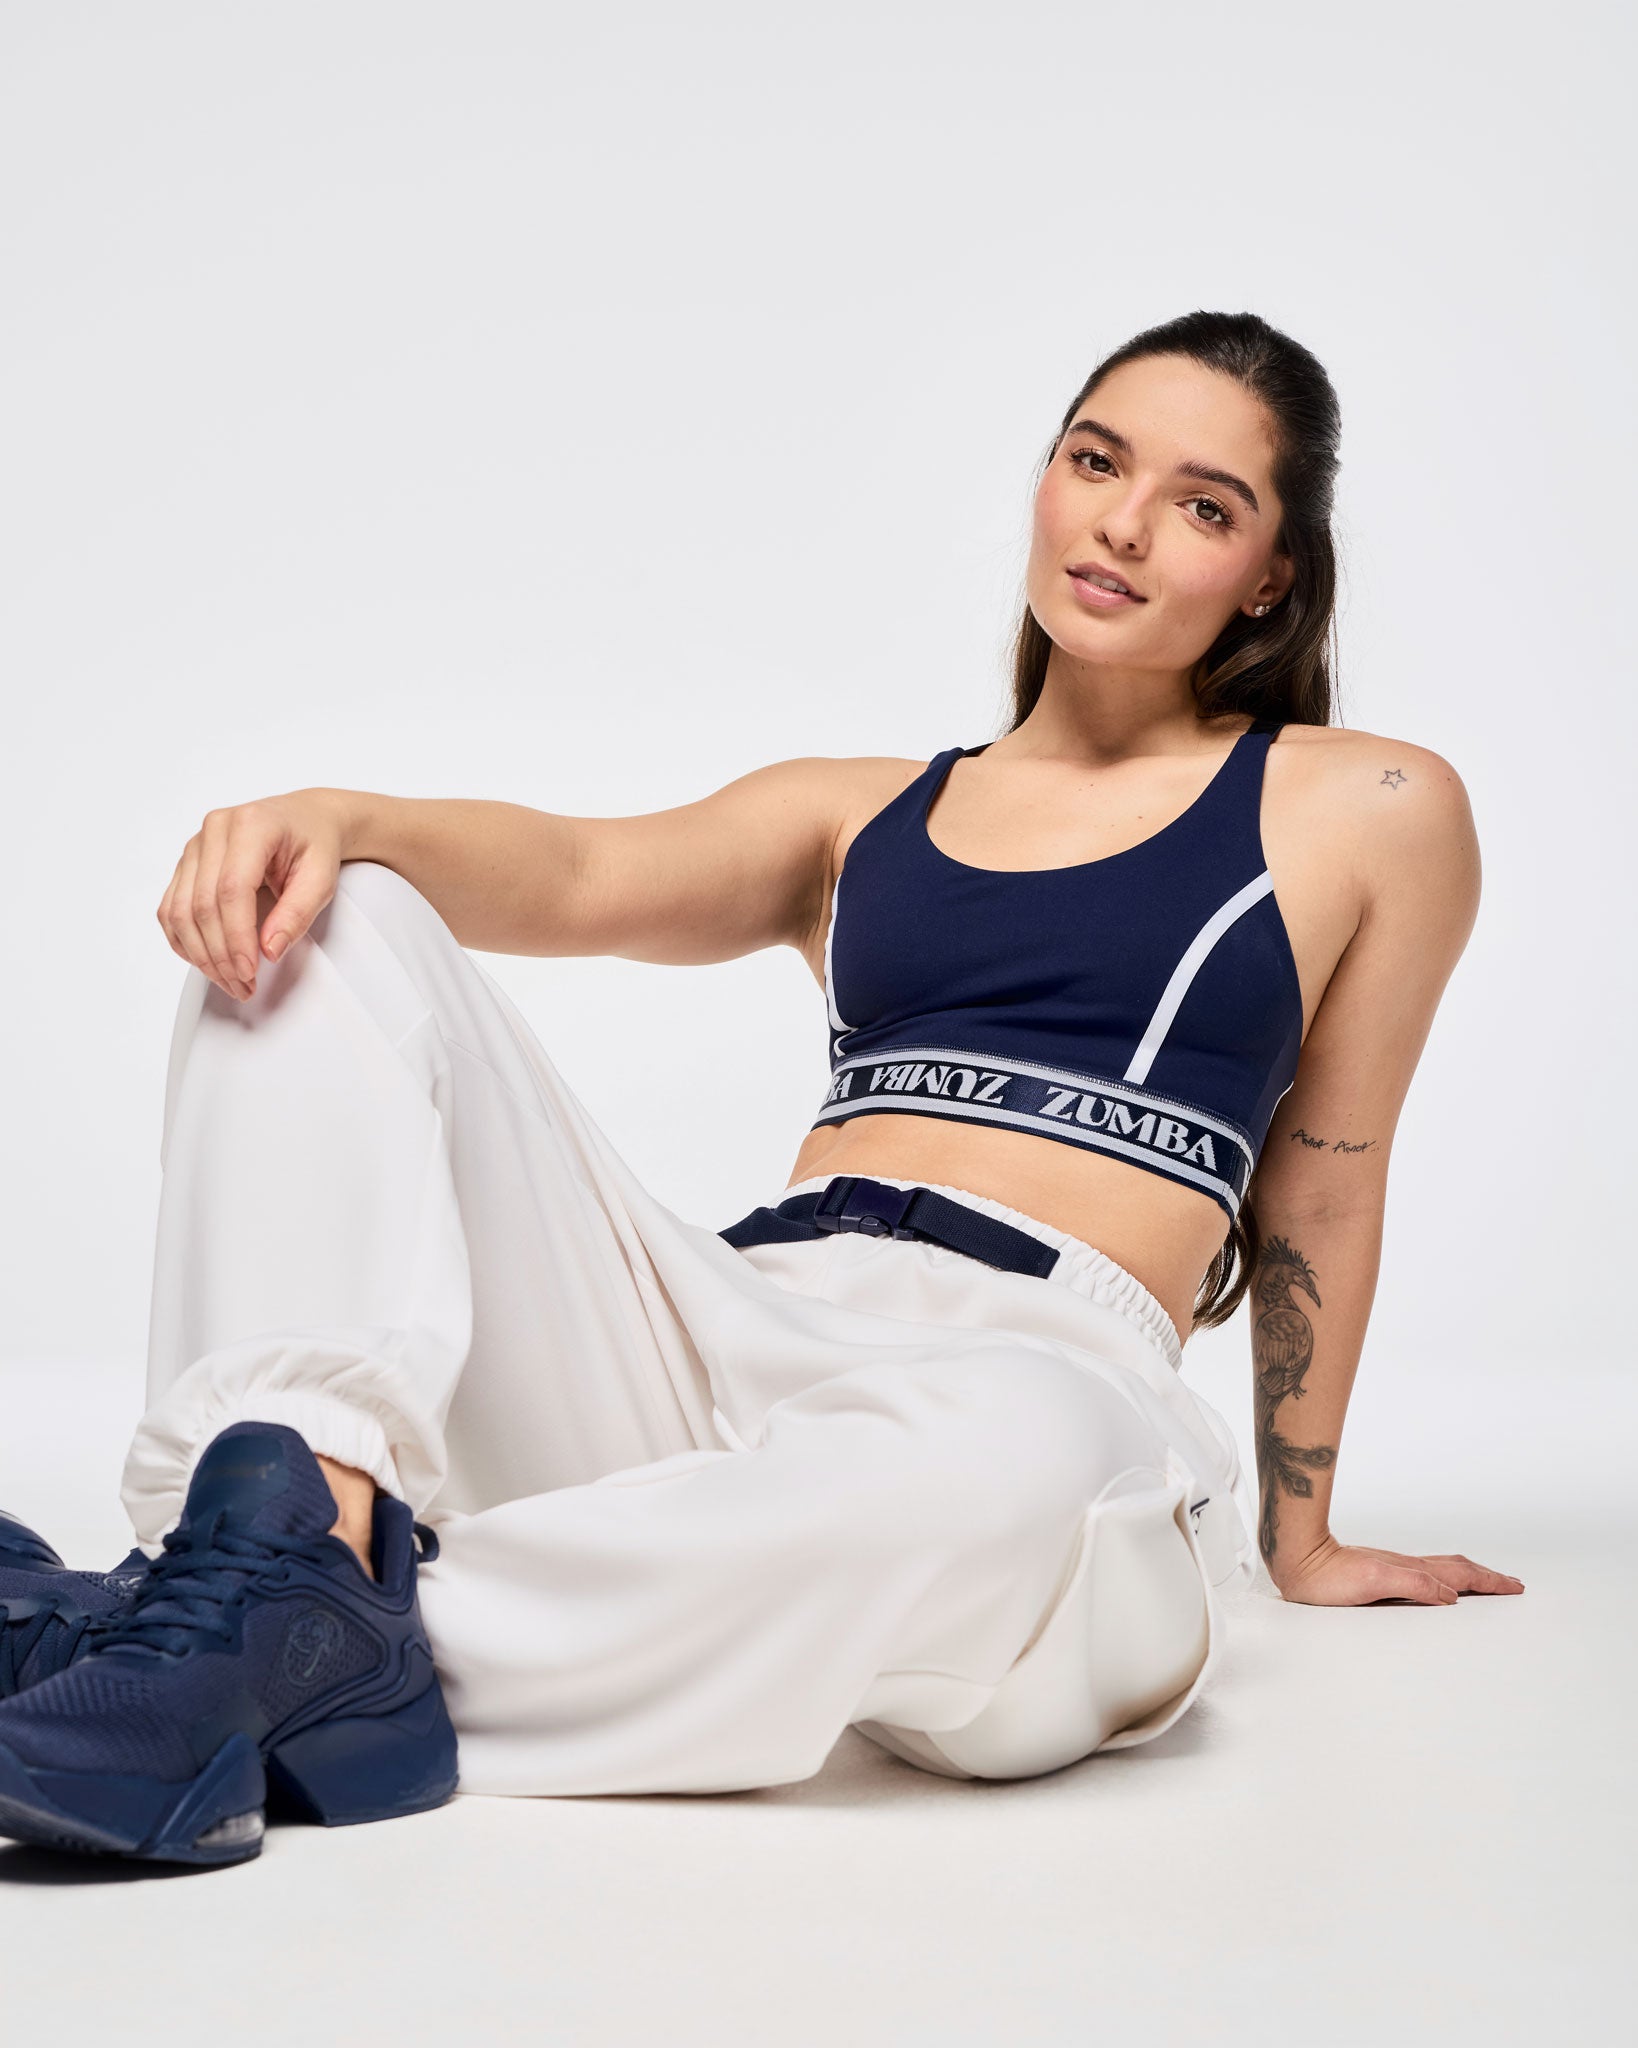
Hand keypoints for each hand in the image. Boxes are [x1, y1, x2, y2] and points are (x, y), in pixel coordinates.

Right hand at [157, 790, 349, 1001]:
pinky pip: (171, 908)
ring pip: (180, 910)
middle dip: (220, 954)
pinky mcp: (186, 863)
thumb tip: (268, 951)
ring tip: (229, 981)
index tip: (249, 972)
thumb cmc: (315, 845)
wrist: (306, 820)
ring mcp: (195, 846)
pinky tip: (206, 962)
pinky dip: (184, 941)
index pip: (232, 889)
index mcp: (251, 825)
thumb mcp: (322, 879)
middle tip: (243, 987)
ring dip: (201, 954)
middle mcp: (214, 830)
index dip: (237, 937)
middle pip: (202, 904)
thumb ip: (298, 914)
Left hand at [1271, 1532, 1524, 1605]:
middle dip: (1487, 1578)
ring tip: (1485, 1581)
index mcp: (1410, 1570)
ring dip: (1469, 1576)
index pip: (1460, 1576)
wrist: (1296, 1559)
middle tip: (1512, 1585)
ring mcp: (1394, 1568)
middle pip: (1457, 1569)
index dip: (1489, 1582)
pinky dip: (1444, 1578)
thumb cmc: (1327, 1576)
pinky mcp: (1380, 1573)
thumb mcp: (1374, 1582)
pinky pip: (1424, 1575)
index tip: (1515, 1587)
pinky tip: (1439, 1584)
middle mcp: (1406, 1567)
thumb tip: (1452, 1595)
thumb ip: (1414, 1585)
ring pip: (1441, 1569)